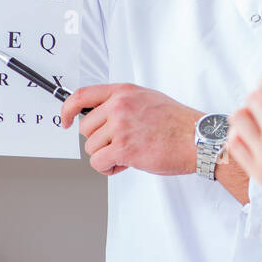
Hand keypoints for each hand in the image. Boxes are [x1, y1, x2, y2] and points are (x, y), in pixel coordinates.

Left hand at [61, 83, 200, 176]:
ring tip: (129, 153)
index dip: (67, 110)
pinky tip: (125, 164)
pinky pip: (99, 163)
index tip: (64, 120)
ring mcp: (121, 127)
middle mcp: (119, 106)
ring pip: (91, 148)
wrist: (197, 138)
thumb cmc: (177, 123)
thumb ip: (122, 103)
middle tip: (120, 143)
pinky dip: (109, 168)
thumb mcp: (147, 99)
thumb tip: (101, 115)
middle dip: (99, 140)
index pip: (82, 96)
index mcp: (123, 92)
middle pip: (86, 129)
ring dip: (107, 155)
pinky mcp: (124, 148)